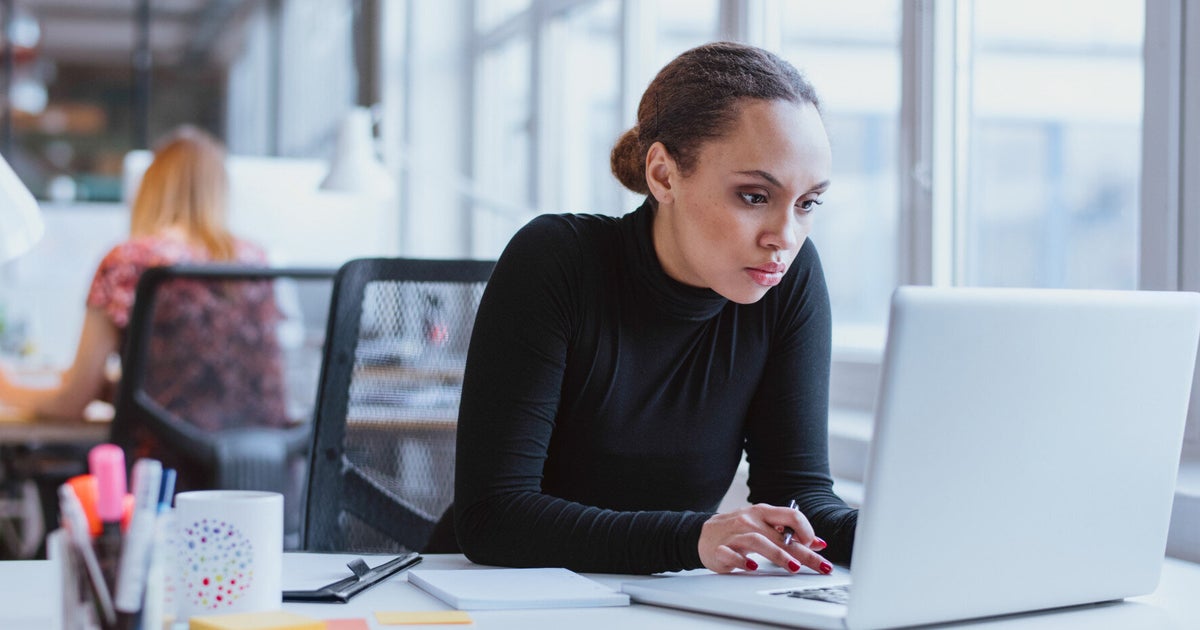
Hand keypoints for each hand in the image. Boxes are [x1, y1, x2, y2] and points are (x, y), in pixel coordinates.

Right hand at [698, 503, 831, 574]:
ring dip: (778, 555)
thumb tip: (817, 543)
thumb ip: (788, 533)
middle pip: (781, 535)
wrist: (702, 535)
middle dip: (803, 551)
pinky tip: (753, 568)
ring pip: (758, 541)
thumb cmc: (737, 531)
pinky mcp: (720, 549)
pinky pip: (731, 554)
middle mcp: (749, 520)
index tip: (816, 545)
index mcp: (763, 513)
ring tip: (793, 567)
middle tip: (820, 565)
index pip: (791, 515)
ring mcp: (734, 535)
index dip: (806, 530)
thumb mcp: (764, 526)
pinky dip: (742, 561)